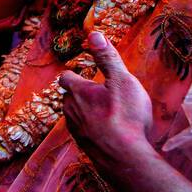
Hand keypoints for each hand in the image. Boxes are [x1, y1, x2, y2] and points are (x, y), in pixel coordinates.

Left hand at [61, 30, 154, 173]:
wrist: (123, 157)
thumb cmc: (125, 116)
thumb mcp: (122, 80)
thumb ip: (108, 58)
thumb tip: (94, 34)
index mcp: (78, 92)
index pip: (66, 78)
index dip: (75, 74)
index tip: (85, 73)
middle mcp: (70, 111)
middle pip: (69, 97)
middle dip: (81, 93)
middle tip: (100, 93)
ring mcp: (75, 130)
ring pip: (75, 115)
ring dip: (87, 112)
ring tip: (106, 112)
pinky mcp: (83, 146)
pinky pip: (84, 132)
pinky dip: (93, 128)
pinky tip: (108, 131)